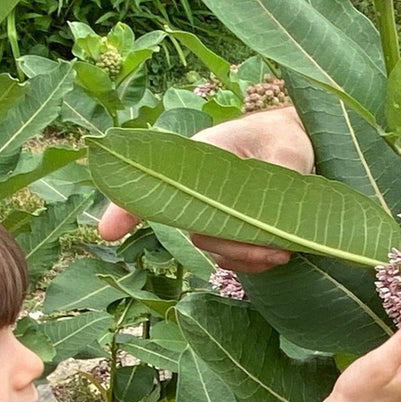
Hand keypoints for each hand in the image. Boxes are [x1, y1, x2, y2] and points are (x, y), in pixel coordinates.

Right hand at [96, 107, 314, 273]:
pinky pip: (230, 259)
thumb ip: (279, 178)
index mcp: (198, 159)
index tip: (107, 232)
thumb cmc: (284, 138)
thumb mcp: (286, 149)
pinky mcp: (224, 232)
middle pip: (196, 230)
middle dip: (234, 246)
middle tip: (277, 250)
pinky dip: (253, 264)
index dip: (124, 208)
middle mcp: (195, 189)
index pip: (151, 182)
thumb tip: (276, 215)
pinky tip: (279, 254)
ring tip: (284, 252)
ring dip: (248, 258)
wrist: (293, 145)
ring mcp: (207, 212)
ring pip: (214, 250)